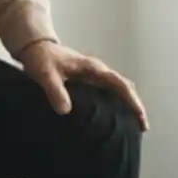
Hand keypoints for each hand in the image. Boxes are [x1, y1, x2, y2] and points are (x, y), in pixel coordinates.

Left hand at [19, 40, 148, 129]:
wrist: (35, 48)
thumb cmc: (42, 59)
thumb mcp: (46, 74)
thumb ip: (55, 91)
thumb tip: (66, 111)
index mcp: (93, 68)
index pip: (120, 84)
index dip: (132, 101)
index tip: (141, 118)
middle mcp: (97, 72)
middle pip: (124, 88)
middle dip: (134, 106)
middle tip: (142, 128)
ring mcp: (93, 77)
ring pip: (116, 91)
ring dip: (125, 106)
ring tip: (130, 128)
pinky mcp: (87, 82)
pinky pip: (106, 94)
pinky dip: (113, 105)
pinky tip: (110, 121)